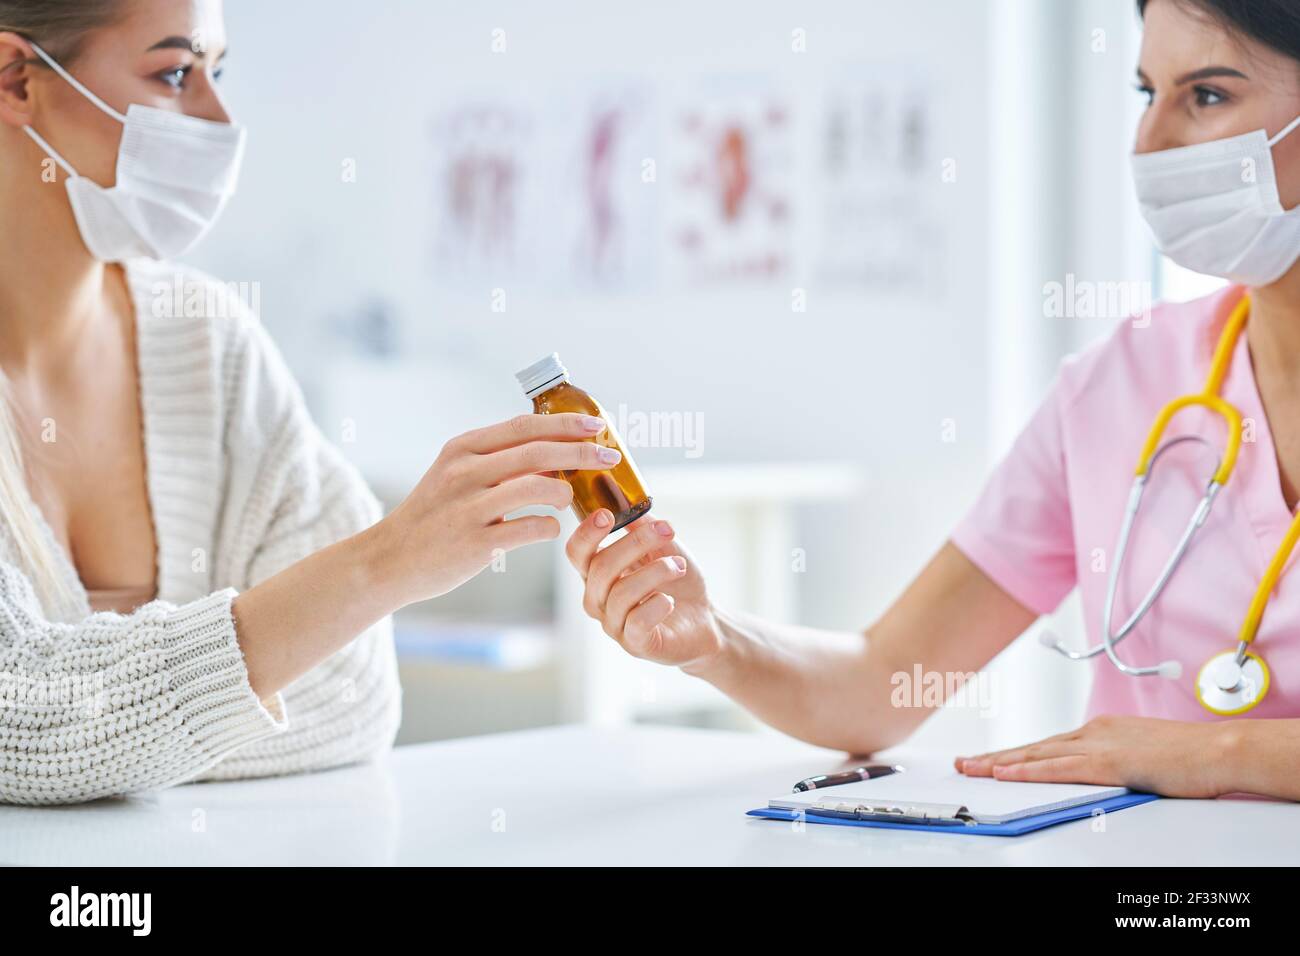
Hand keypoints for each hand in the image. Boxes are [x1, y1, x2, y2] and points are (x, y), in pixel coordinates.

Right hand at [375, 412, 617, 606]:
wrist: (390, 559)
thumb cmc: (433, 515)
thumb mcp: (455, 474)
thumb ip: (496, 460)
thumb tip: (554, 451)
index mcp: (463, 449)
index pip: (524, 425)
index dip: (566, 424)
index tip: (597, 425)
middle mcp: (465, 473)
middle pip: (538, 452)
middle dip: (582, 454)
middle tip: (610, 458)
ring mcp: (470, 508)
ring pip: (538, 488)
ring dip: (565, 493)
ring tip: (570, 500)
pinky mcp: (476, 543)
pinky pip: (530, 529)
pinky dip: (548, 526)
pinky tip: (549, 527)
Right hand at [565, 511, 723, 667]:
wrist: (704, 619)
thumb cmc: (678, 582)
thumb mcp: (662, 546)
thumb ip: (643, 526)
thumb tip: (628, 503)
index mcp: (598, 573)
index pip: (577, 553)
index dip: (586, 533)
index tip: (607, 514)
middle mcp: (598, 599)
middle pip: (600, 568)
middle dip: (635, 543)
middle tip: (666, 530)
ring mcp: (614, 624)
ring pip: (621, 593)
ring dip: (655, 572)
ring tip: (679, 566)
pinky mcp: (635, 644)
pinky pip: (637, 621)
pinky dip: (657, 605)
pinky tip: (670, 600)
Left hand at [954, 715, 1230, 797]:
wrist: (1217, 749)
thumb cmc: (1190, 756)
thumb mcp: (1141, 757)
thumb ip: (1115, 765)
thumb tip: (1101, 777)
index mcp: (1101, 731)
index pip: (1048, 745)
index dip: (1017, 754)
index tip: (992, 760)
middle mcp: (1093, 733)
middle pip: (1033, 747)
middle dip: (996, 757)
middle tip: (964, 762)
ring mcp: (1098, 746)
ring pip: (1036, 754)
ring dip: (1000, 762)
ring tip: (971, 769)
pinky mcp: (1107, 763)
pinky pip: (1057, 768)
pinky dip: (1027, 769)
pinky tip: (1004, 772)